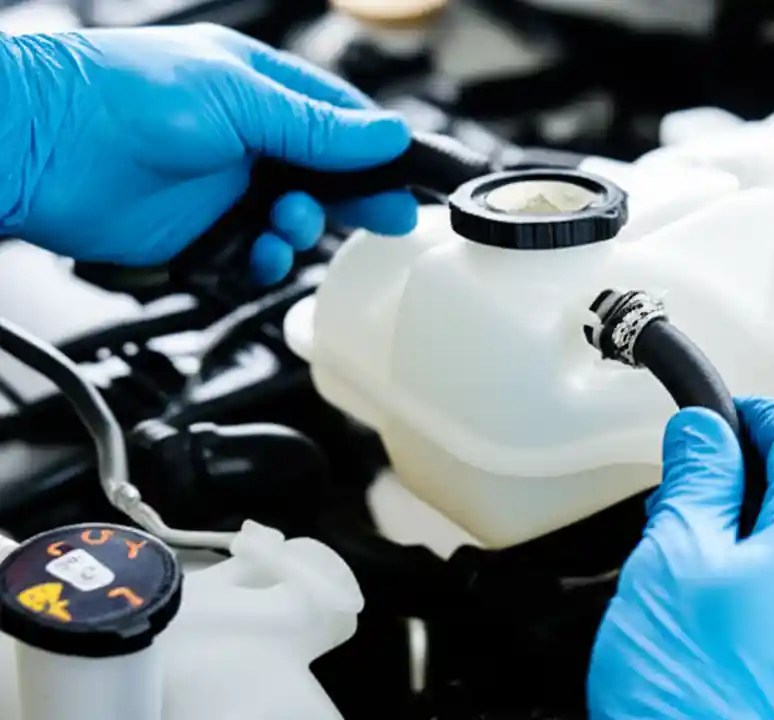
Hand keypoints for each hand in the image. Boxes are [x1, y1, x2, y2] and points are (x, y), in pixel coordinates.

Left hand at [0, 24, 418, 283]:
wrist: (41, 147)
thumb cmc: (121, 94)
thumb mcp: (239, 97)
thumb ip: (318, 126)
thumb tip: (386, 135)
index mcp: (261, 89)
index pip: (342, 121)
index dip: (379, 152)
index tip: (408, 178)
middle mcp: (247, 138)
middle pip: (327, 178)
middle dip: (355, 200)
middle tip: (386, 218)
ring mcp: (224, 188)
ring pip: (295, 224)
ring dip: (302, 232)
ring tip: (286, 225)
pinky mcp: (200, 235)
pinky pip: (254, 260)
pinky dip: (264, 263)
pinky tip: (257, 252)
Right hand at [589, 397, 773, 718]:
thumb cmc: (697, 704)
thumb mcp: (674, 566)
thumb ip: (697, 484)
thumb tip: (706, 435)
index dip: (759, 419)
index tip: (727, 421)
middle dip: (754, 501)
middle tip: (687, 519)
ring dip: (771, 563)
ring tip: (703, 599)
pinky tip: (735, 648)